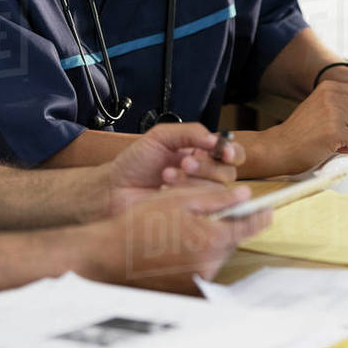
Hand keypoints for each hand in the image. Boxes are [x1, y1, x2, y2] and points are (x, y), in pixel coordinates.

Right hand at [90, 186, 270, 292]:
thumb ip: (216, 198)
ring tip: (182, 227)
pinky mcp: (188, 289)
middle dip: (224, 224)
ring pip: (216, 253)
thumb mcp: (179, 199)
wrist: (109, 255)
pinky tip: (174, 244)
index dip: (260, 215)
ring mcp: (199, 280)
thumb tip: (245, 196)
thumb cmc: (140, 224)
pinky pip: (202, 266)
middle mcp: (209, 264)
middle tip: (205, 211)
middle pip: (231, 240)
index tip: (267, 208)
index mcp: (211, 239)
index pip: (249, 227)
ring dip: (208, 239)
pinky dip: (195, 254)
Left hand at [106, 123, 245, 214]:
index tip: (224, 152)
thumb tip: (215, 139)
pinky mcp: (191, 215)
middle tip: (184, 163)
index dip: (233, 153)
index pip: (232, 153)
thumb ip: (190, 132)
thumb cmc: (136, 162)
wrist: (115, 188)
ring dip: (192, 181)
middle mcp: (205, 176)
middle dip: (207, 167)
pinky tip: (165, 190)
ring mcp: (198, 197)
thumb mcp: (161, 137)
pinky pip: (202, 207)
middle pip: (228, 173)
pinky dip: (184, 195)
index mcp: (202, 154)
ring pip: (216, 191)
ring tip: (166, 176)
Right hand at [266, 80, 347, 172]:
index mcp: (330, 86)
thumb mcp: (322, 105)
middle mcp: (332, 95)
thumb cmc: (301, 132)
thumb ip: (346, 100)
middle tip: (342, 133)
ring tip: (335, 139)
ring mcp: (334, 111)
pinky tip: (333, 146)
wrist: (279, 147)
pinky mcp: (334, 130)